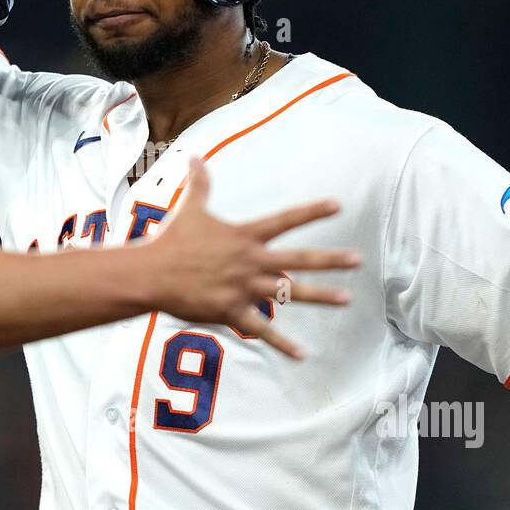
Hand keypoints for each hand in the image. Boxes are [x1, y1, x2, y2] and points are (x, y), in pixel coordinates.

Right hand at [143, 158, 358, 358]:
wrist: (152, 273)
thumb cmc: (172, 240)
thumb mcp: (190, 208)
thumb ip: (200, 183)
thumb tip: (194, 155)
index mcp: (245, 236)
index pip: (285, 220)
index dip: (312, 212)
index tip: (338, 205)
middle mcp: (250, 261)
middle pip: (298, 259)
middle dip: (330, 260)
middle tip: (357, 259)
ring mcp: (244, 288)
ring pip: (288, 294)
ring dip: (320, 297)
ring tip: (345, 300)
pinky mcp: (232, 311)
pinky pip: (262, 330)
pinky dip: (282, 344)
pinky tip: (302, 354)